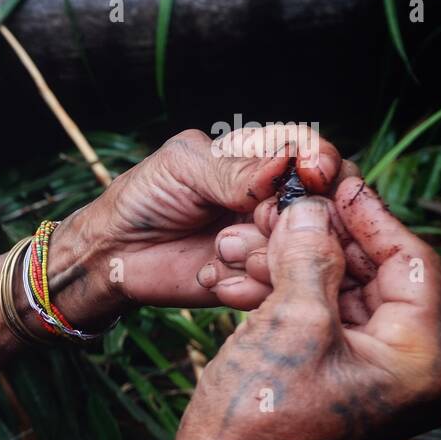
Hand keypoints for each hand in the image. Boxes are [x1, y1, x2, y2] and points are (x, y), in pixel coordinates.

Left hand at [48, 124, 344, 327]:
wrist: (113, 254)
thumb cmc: (145, 198)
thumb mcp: (183, 168)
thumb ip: (234, 169)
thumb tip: (286, 164)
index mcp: (260, 160)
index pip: (315, 154)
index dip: (322, 163)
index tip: (313, 173)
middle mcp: (274, 201)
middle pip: (327, 204)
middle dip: (299, 214)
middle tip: (260, 220)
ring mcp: (269, 243)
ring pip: (306, 249)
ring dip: (265, 251)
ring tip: (220, 249)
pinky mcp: (257, 281)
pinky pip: (277, 284)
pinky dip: (249, 282)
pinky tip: (212, 275)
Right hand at [148, 188, 440, 439]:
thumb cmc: (259, 416)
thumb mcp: (289, 324)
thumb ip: (309, 258)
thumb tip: (312, 207)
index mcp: (421, 361)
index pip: (413, 264)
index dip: (370, 218)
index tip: (333, 185)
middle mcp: (407, 369)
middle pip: (380, 276)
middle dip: (329, 239)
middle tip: (291, 205)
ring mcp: (370, 377)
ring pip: (345, 294)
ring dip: (301, 263)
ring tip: (259, 237)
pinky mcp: (334, 380)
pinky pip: (322, 319)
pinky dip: (290, 292)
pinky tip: (252, 272)